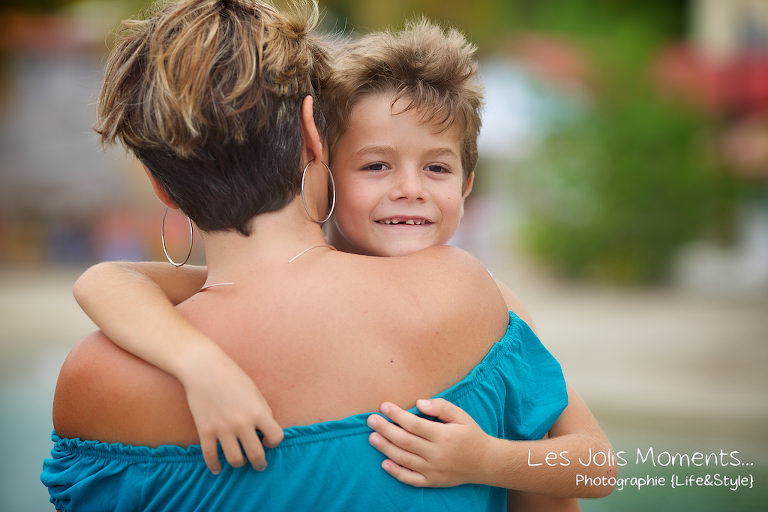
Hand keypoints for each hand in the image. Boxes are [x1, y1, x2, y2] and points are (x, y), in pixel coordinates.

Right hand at [179, 348, 282, 473]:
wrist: (204, 369)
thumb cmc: (232, 377)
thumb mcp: (254, 391)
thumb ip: (262, 411)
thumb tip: (265, 432)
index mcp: (258, 411)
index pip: (276, 437)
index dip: (274, 442)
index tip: (268, 440)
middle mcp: (242, 423)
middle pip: (256, 454)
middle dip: (260, 463)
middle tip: (260, 465)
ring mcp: (222, 429)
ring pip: (235, 460)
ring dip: (239, 464)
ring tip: (240, 462)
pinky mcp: (205, 431)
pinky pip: (210, 456)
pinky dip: (214, 466)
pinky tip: (217, 469)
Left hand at [366, 398, 490, 486]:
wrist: (486, 462)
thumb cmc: (471, 434)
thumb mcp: (461, 416)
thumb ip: (441, 407)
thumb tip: (418, 403)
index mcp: (443, 436)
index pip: (414, 424)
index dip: (397, 415)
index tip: (384, 406)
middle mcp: (437, 454)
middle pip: (405, 441)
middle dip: (386, 430)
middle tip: (371, 420)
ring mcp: (434, 470)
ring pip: (404, 459)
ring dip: (386, 448)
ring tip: (372, 438)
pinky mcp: (433, 481)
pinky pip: (411, 479)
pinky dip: (396, 472)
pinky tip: (384, 463)